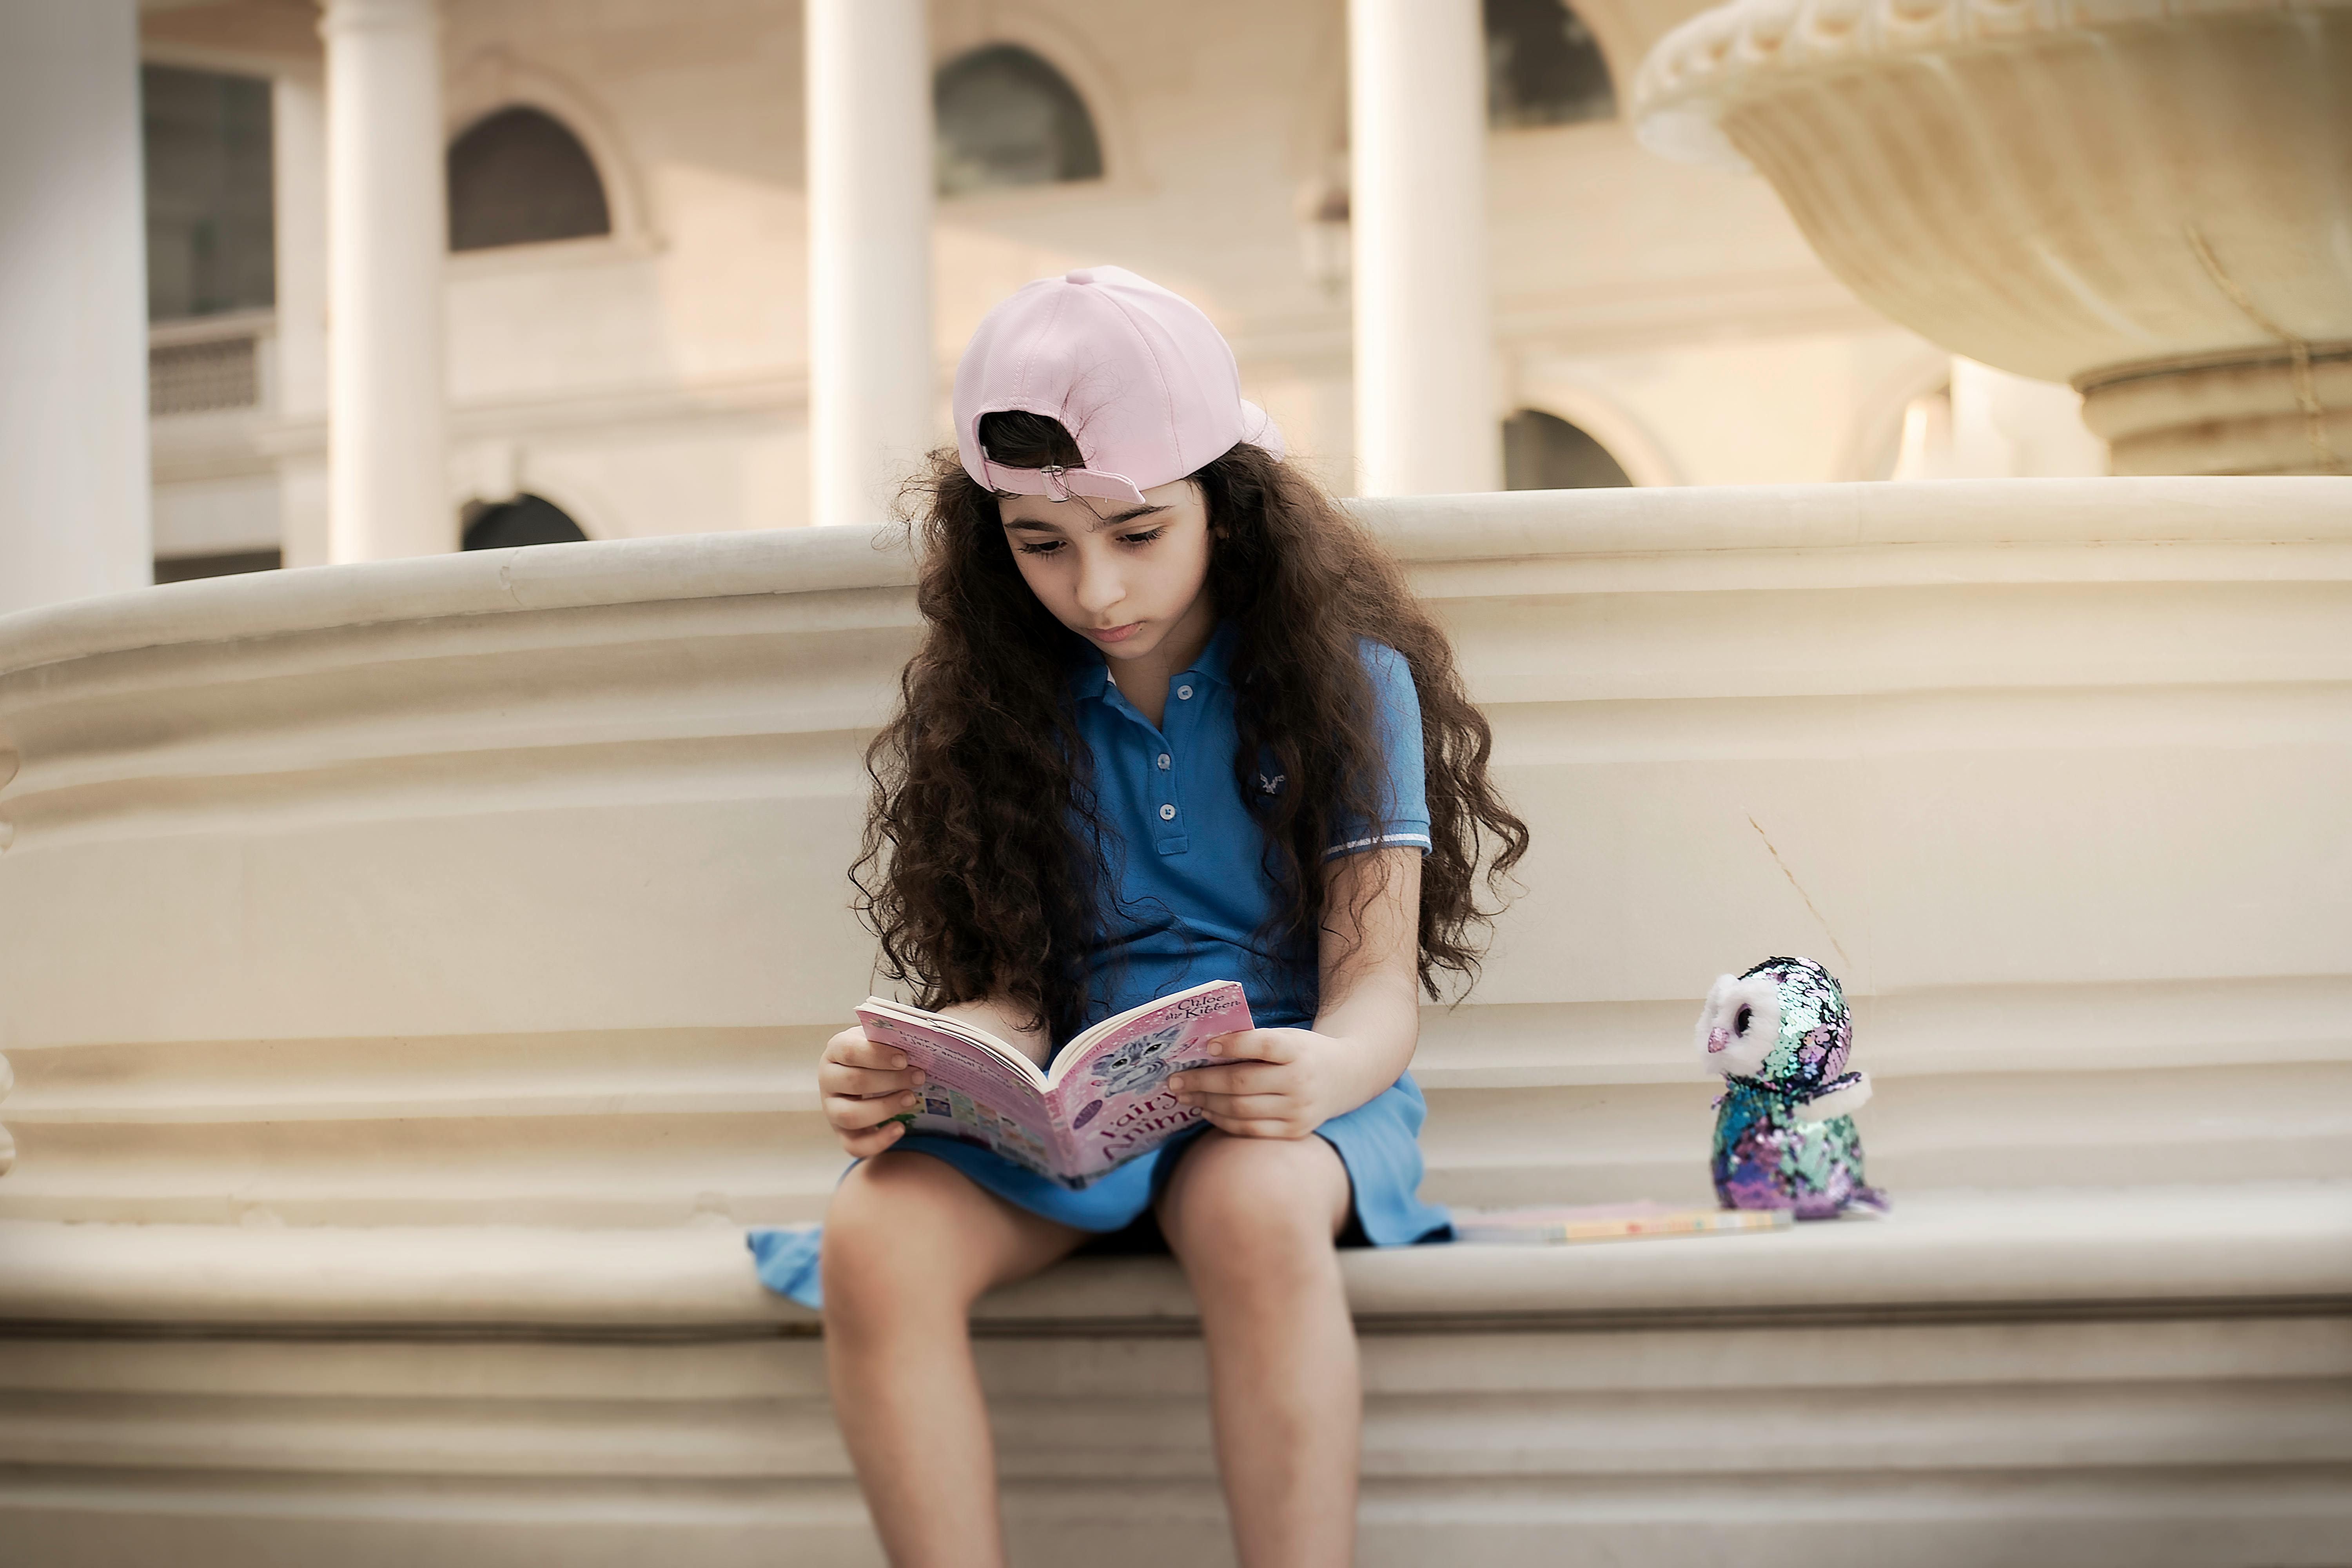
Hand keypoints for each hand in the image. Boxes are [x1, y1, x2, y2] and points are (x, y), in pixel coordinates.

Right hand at [819, 1024, 924, 1157]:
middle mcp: (828, 1080)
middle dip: (890, 1080)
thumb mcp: (881, 1039)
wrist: (866, 1075)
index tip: (905, 1059)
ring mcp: (832, 1109)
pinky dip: (879, 1140)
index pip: (850, 1051)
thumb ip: (894, 1036)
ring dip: (885, 1108)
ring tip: (911, 1099)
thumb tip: (921, 1037)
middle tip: (919, 1077)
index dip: (877, 1055)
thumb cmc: (877, 1054)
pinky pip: (855, 1146)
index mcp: (836, 1051)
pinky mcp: (842, 1134)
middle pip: (853, 1082)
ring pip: (851, 1116)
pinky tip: (900, 1128)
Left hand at [1167, 1027, 1351, 1139]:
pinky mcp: (1295, 1131)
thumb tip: (1204, 1050)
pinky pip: (1249, 1129)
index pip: (1261, 1045)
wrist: (1345, 1077)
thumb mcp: (1287, 1038)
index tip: (1206, 1045)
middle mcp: (1300, 1081)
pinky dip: (1223, 1121)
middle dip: (1202, 1082)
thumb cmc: (1303, 1053)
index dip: (1233, 1045)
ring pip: (1241, 1109)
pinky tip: (1207, 1110)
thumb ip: (1254, 1041)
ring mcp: (1298, 1110)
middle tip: (1174, 1081)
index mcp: (1298, 1050)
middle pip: (1241, 1083)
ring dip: (1206, 1102)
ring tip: (1185, 1096)